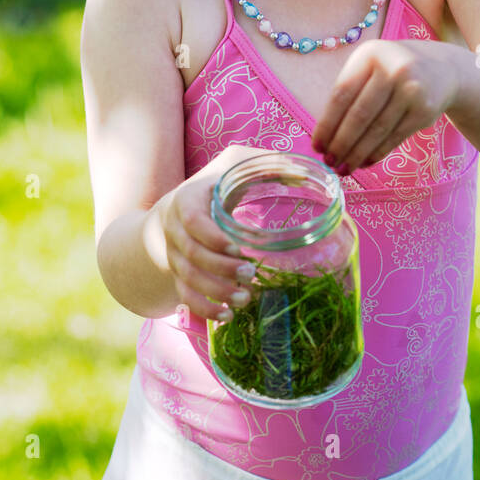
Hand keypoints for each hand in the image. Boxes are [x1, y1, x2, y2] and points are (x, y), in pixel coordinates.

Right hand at [154, 144, 296, 321]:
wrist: (178, 207)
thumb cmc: (218, 183)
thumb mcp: (235, 164)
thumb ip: (266, 162)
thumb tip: (305, 172)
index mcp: (187, 200)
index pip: (193, 221)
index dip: (213, 238)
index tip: (239, 248)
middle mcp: (175, 230)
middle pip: (191, 255)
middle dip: (221, 269)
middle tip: (252, 274)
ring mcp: (175, 255)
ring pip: (188, 280)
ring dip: (216, 293)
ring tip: (246, 298)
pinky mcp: (180, 275)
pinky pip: (185, 297)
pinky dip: (204, 310)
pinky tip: (228, 316)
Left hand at [310, 40, 460, 175]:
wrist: (441, 69)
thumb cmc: (392, 71)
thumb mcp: (371, 67)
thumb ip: (350, 92)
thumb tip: (325, 137)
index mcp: (370, 54)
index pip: (342, 94)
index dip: (327, 123)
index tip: (316, 146)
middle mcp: (393, 68)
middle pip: (359, 115)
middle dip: (341, 143)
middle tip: (329, 162)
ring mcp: (412, 89)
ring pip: (377, 130)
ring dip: (357, 154)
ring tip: (344, 168)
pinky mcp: (425, 110)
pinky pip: (395, 137)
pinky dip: (377, 153)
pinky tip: (364, 163)